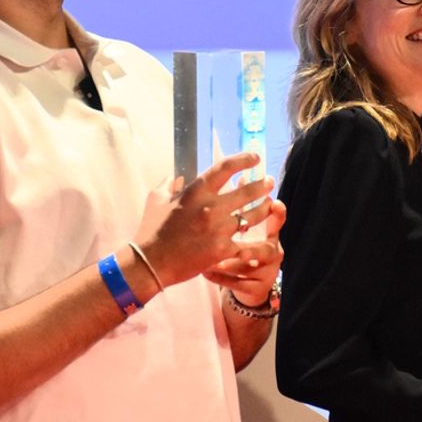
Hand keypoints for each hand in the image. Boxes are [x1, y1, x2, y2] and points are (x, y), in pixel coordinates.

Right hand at [138, 152, 277, 287]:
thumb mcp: (156, 200)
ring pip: (253, 216)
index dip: (244, 159)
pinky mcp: (223, 250)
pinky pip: (247, 244)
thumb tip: (178, 176)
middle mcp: (211, 208)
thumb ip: (169, 184)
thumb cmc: (152, 230)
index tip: (255, 158)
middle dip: (262, 185)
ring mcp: (219, 229)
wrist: (151, 263)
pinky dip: (257, 243)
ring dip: (265, 208)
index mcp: (196, 192)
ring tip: (270, 204)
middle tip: (269, 182)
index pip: (225, 168)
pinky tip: (265, 240)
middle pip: (247, 192)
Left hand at [205, 198, 285, 305]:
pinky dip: (219, 278)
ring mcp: (266, 273)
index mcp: (272, 236)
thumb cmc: (248, 245)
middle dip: (250, 249)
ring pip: (247, 271)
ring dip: (228, 265)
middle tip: (234, 247)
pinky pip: (236, 284)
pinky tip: (205, 273)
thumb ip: (247, 202)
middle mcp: (273, 254)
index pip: (278, 223)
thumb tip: (240, 174)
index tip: (274, 204)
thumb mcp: (250, 226)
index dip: (278, 215)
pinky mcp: (254, 288)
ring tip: (213, 263)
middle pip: (265, 251)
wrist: (253, 279)